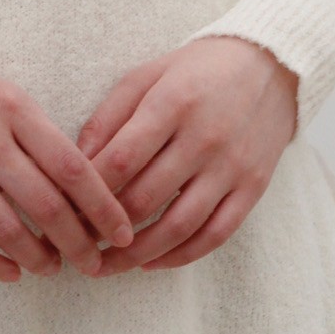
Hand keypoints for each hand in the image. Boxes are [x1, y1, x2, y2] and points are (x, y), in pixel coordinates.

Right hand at [0, 61, 135, 282]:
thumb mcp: (7, 98)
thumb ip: (43, 138)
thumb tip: (89, 193)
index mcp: (15, 111)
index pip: (73, 168)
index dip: (103, 207)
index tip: (122, 232)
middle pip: (47, 207)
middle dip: (79, 244)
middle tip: (94, 264)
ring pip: (8, 230)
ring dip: (38, 259)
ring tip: (52, 269)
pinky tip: (12, 273)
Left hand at [77, 37, 298, 272]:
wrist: (271, 66)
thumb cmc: (195, 73)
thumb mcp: (146, 77)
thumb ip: (108, 118)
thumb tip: (75, 165)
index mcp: (173, 104)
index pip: (120, 160)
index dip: (87, 192)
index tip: (63, 210)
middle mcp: (205, 138)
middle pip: (145, 199)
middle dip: (104, 229)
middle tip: (77, 243)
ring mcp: (232, 167)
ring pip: (179, 227)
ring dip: (136, 255)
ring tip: (106, 266)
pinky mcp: (253, 187)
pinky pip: (215, 234)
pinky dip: (180, 256)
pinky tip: (151, 262)